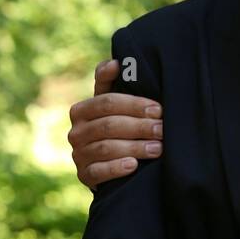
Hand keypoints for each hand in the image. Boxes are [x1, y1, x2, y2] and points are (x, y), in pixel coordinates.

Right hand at [68, 58, 162, 188]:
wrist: (112, 165)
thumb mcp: (115, 105)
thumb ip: (111, 83)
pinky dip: (116, 168)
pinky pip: (98, 172)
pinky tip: (134, 165)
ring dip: (135, 147)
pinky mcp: (84, 176)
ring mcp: (78, 154)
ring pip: (106, 148)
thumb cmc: (119, 126)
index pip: (107, 102)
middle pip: (109, 125)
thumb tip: (116, 62)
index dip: (134, 104)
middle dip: (140, 127)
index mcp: (82, 109)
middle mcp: (76, 131)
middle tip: (163, 129)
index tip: (158, 108)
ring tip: (158, 148)